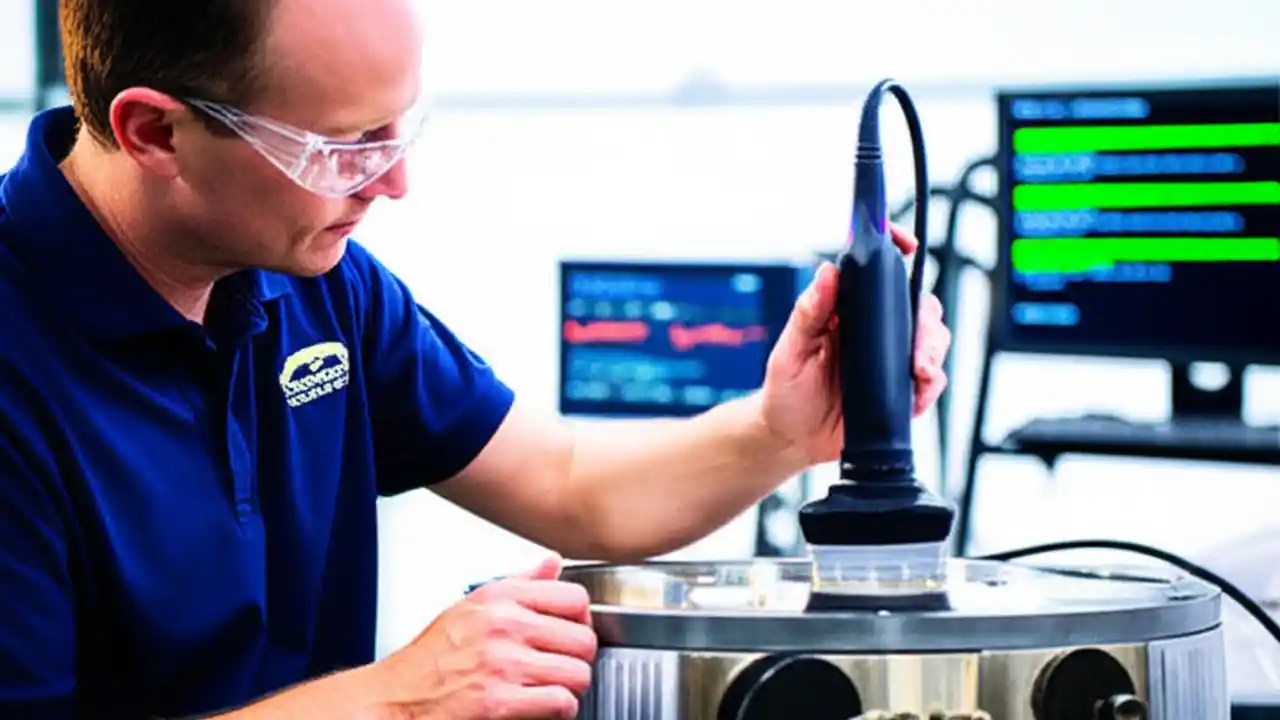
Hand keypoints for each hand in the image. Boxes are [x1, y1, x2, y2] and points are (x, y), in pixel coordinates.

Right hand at [370, 555, 596, 718]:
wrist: (394, 700)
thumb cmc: (430, 659)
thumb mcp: (471, 607)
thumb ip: (519, 584)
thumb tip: (552, 562)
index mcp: (499, 598)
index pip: (575, 597)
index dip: (580, 620)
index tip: (570, 632)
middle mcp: (504, 625)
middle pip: (583, 638)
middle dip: (578, 658)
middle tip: (562, 667)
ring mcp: (503, 663)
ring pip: (578, 673)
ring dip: (570, 687)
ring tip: (552, 688)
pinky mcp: (500, 701)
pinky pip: (561, 703)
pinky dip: (559, 710)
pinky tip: (541, 707)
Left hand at [761, 223, 951, 464]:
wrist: (791, 439)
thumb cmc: (785, 391)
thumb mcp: (790, 351)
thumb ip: (808, 313)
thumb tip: (827, 273)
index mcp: (848, 311)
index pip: (877, 273)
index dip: (896, 251)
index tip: (907, 245)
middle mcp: (875, 331)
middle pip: (918, 306)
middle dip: (926, 319)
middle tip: (917, 342)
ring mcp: (891, 359)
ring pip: (932, 340)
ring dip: (933, 351)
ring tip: (919, 370)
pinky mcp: (901, 390)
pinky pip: (930, 380)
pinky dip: (931, 384)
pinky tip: (918, 390)